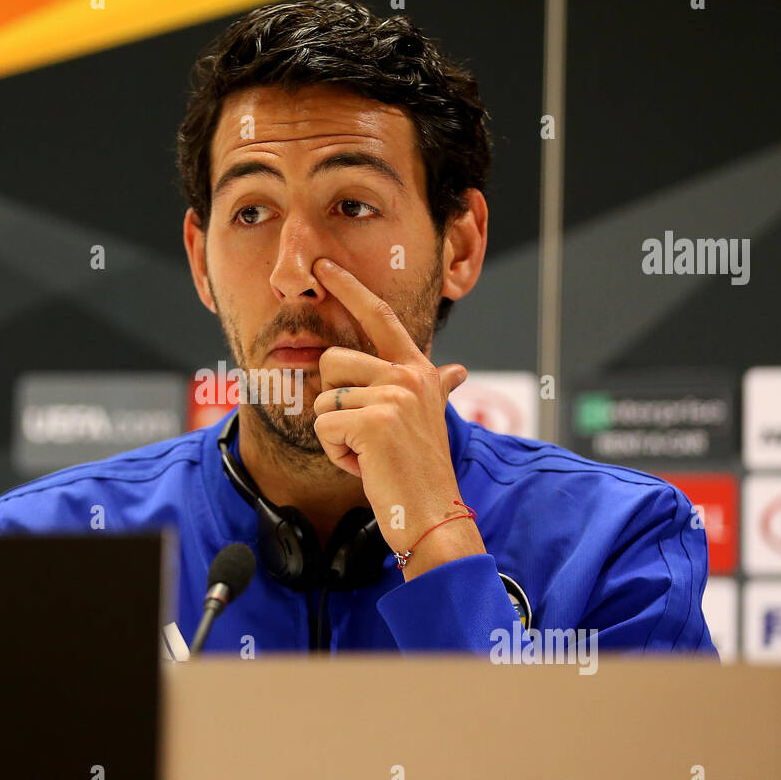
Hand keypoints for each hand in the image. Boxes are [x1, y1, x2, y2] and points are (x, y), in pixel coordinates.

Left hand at [310, 258, 486, 576]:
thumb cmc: (422, 471)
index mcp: (419, 371)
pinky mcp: (374, 421)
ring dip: (336, 434)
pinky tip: (365, 466)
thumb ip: (436, 388)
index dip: (349, 287)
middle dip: (334, 402)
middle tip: (364, 435)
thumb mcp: (430, 419)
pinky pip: (324, 428)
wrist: (433, 513)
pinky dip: (336, 455)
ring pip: (325, 399)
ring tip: (368, 452)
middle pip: (332, 361)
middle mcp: (409, 376)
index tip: (324, 266)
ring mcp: (393, 396)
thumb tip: (456, 371)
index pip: (379, 316)